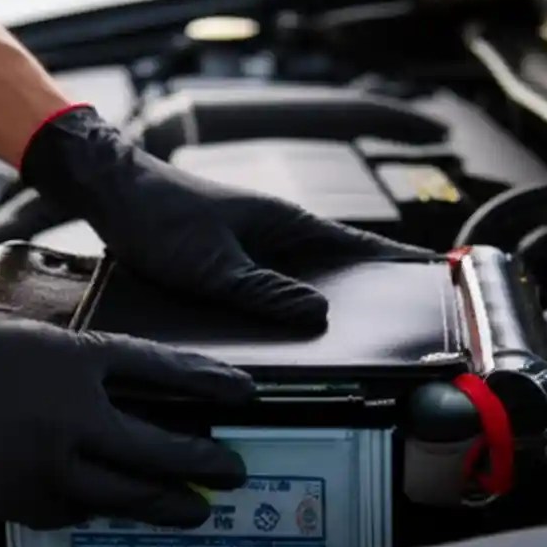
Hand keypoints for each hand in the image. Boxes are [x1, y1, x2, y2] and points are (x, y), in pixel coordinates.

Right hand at [0, 305, 253, 527]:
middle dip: (208, 460)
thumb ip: (66, 346)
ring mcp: (47, 468)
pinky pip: (81, 512)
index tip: (244, 393)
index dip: (211, 384)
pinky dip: (105, 509)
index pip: (163, 372)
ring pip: (130, 494)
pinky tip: (120, 507)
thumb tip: (102, 361)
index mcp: (71, 360)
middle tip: (235, 467)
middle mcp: (70, 418)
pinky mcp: (21, 504)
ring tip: (198, 507)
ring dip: (172, 502)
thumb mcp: (9, 327)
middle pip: (163, 447)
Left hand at [21, 106, 436, 328]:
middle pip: (337, 272)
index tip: (434, 281)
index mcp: (287, 225)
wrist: (113, 196)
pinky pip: (272, 294)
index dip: (396, 265)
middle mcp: (278, 236)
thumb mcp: (213, 265)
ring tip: (352, 351)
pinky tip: (286, 345)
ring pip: (303, 287)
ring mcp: (257, 251)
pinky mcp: (234, 265)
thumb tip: (321, 314)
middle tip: (399, 337)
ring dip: (322, 312)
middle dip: (367, 300)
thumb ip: (264, 292)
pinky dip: (285, 314)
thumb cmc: (161, 218)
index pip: (359, 247)